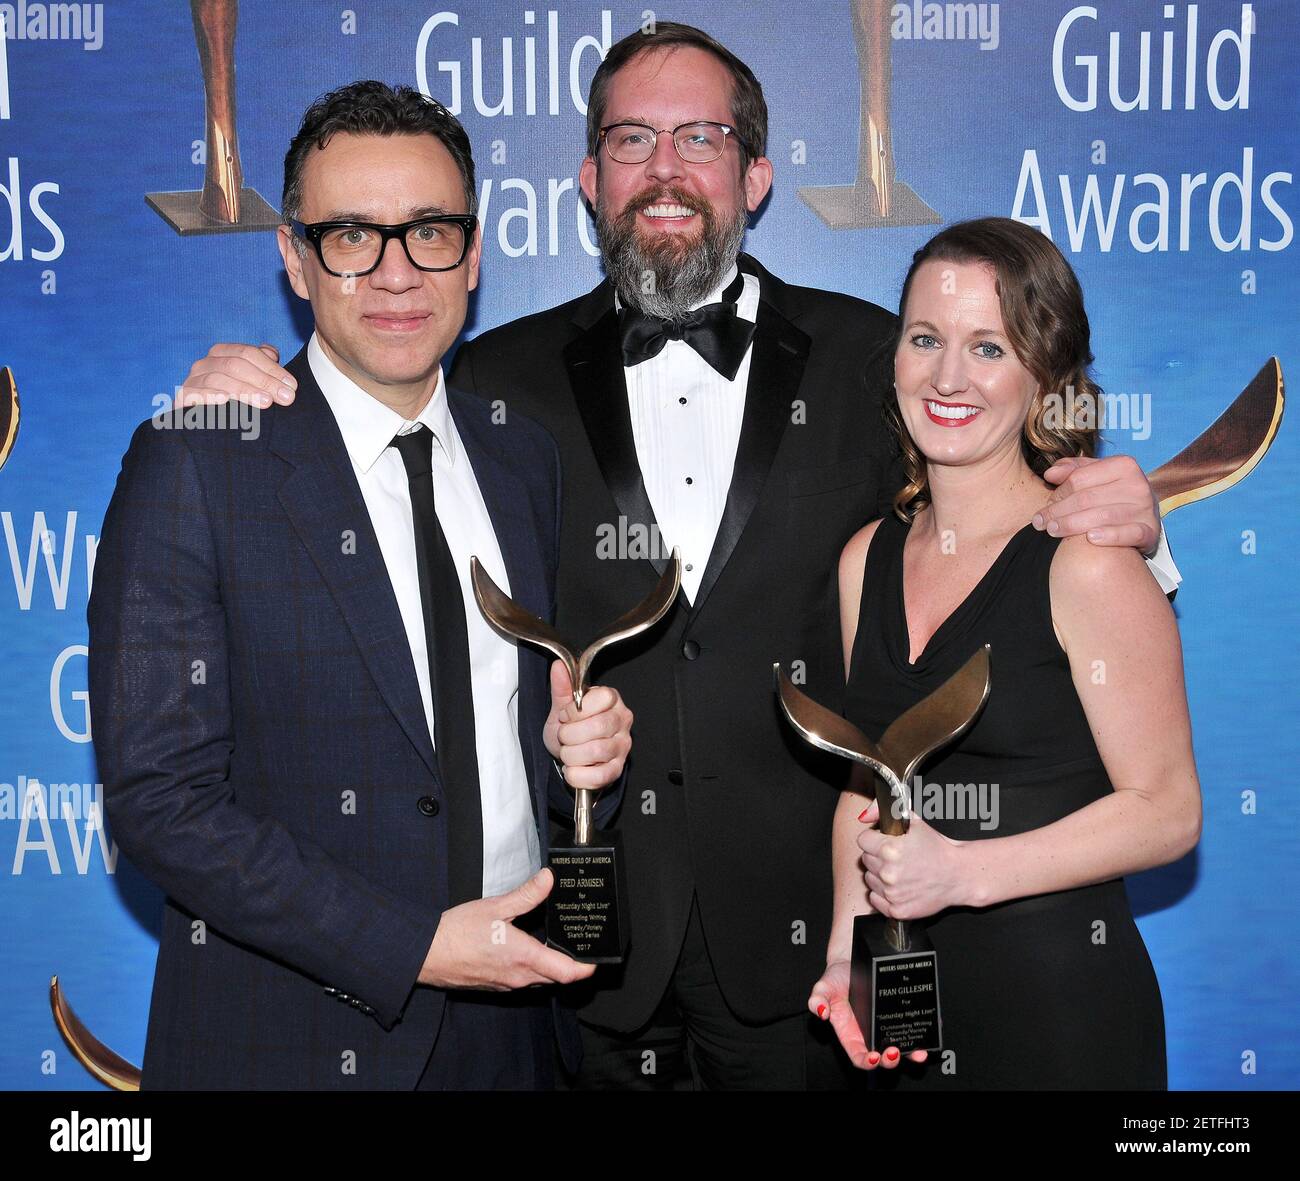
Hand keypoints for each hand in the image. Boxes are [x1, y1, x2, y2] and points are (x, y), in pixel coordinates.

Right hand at [174, 342, 297, 408]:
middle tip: (286, 397)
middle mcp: (206, 363)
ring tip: (266, 402)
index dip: (272, 368)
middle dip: (265, 381)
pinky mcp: (183, 398)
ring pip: (219, 378)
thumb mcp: (252, 383)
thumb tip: (273, 353)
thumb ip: (263, 365)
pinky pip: (197, 394)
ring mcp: (193, 380)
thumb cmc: (235, 403)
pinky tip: (228, 401)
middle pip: (236, 365)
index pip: (248, 353)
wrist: (206, 428)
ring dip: (245, 390)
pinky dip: (212, 396)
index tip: (292, 386)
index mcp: (223, 354)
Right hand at [418, 867, 595, 989]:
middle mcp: (519, 977)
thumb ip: (527, 894)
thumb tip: (549, 879)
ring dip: (551, 966)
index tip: (597, 957)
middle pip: (557, 977)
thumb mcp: (495, 906)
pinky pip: (523, 981)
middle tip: (579, 944)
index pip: (568, 973)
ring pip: (540, 980)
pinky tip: (526, 949)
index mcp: (524, 957)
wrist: (426, 954)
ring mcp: (507, 985)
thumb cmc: (457, 932)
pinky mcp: (496, 986)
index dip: (587, 968)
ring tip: (556, 943)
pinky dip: (532, 968)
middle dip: (571, 964)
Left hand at [543, 661, 631, 790]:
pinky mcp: (617, 770)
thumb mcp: (562, 707)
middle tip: (564, 737)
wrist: (570, 756)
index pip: (601, 698)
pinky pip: (598, 776)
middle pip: (598, 727)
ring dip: (571, 755)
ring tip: (568, 752)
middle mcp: (622, 722)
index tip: (566, 715)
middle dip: (570, 735)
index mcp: (611, 700)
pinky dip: (577, 775)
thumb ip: (562, 687)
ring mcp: (622, 747)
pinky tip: (573, 768)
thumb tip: (559, 666)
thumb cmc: (570, 729)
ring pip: (596, 751)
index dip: (576, 710)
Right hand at [809, 960, 926, 1069]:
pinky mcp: (898, 1014)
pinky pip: (912, 1028)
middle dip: (890, 1059)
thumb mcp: (823, 986)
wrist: (852, 959)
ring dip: (911, 1053)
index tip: (874, 1057)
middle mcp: (870, 1034)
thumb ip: (818, 999)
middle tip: (895, 1052)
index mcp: (851, 1034)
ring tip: (919, 1052)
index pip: (859, 1056)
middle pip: (883, 1057)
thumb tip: (820, 1011)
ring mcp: (885, 1026)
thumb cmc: (836, 978)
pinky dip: (922, 1033)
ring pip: (901, 1047)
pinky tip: (930, 1030)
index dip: (867, 1061)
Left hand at [857, 800, 970, 919]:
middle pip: (866, 859)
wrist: (959, 875)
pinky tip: (899, 886)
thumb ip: (884, 812)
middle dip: (878, 856)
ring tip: (900, 872)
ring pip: (869, 879)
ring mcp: (891, 893)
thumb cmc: (938, 848)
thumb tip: (864, 816)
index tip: (884, 842)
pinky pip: (874, 899)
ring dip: (880, 875)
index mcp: (889, 849)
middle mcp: (888, 872)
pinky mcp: (896, 910)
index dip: (874, 839)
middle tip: (897, 857)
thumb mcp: (915, 821)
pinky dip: (883, 894)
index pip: (863, 840)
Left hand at [1037, 454, 1159, 555]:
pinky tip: (1090, 539)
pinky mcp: (1150, 530)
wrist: (1144, 517)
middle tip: (1040, 523)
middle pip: (1086, 499)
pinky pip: (1129, 534)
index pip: (1079, 479)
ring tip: (1052, 532)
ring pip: (1102, 516)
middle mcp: (1137, 484)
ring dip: (1072, 526)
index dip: (1057, 495)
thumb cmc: (1112, 494)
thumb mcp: (1094, 475)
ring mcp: (1146, 508)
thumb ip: (1072, 470)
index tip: (1042, 509)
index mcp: (1123, 465)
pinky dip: (1109, 536)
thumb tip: (1050, 474)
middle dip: (1058, 512)